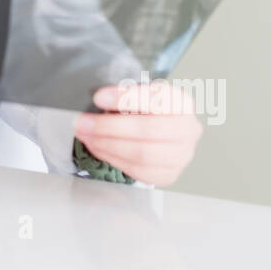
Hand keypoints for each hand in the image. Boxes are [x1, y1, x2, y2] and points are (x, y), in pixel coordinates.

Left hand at [73, 80, 203, 186]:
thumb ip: (124, 96)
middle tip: (83, 122)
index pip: (155, 98)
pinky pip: (138, 170)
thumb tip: (98, 100)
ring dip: (107, 145)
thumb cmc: (147, 111)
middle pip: (147, 130)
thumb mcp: (139, 95)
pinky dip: (113, 159)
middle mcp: (188, 129)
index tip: (98, 97)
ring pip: (142, 154)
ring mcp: (181, 155)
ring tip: (86, 136)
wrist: (161, 133)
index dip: (125, 98)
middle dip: (109, 127)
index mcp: (181, 102)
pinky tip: (98, 148)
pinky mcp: (169, 174)